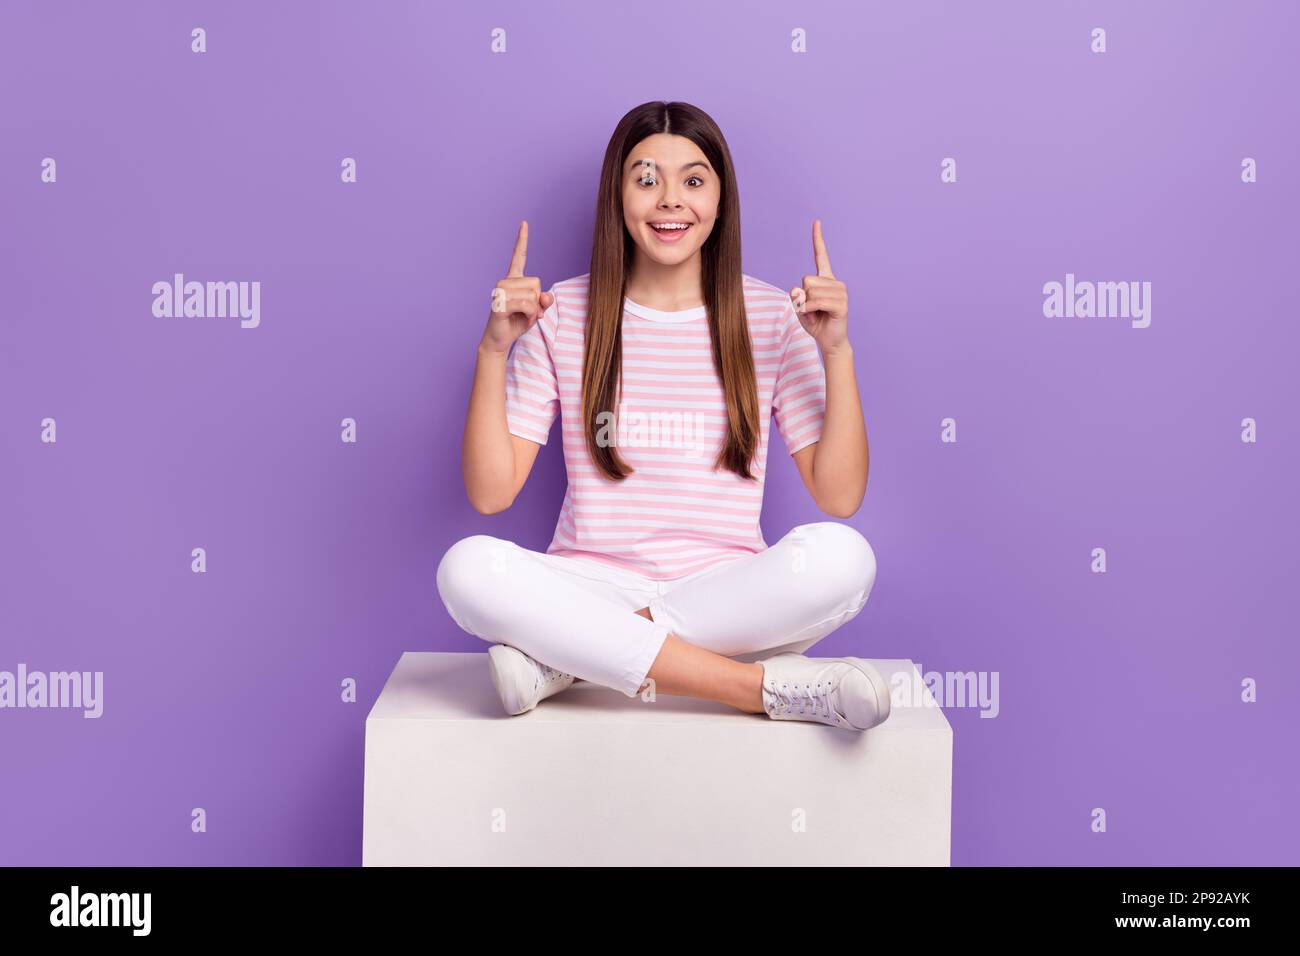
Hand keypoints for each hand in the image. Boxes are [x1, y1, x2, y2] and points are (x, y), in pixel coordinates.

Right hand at [483, 220, 554, 353]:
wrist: (499, 340)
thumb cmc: (516, 323)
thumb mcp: (535, 311)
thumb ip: (543, 301)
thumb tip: (546, 295)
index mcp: (513, 280)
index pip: (519, 256)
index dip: (522, 240)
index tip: (524, 222)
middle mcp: (505, 282)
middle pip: (536, 283)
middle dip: (538, 301)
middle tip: (529, 313)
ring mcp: (500, 291)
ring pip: (532, 295)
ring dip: (534, 311)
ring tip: (524, 317)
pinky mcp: (500, 303)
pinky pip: (526, 304)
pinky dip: (530, 316)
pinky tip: (522, 320)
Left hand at [790, 219, 849, 355]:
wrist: (830, 342)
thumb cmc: (815, 323)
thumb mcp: (799, 308)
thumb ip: (796, 296)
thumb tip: (801, 290)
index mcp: (825, 279)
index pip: (820, 256)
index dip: (818, 239)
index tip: (816, 222)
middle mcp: (835, 282)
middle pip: (806, 280)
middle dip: (803, 298)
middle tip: (812, 310)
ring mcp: (841, 292)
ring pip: (810, 292)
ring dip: (807, 307)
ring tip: (817, 315)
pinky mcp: (842, 304)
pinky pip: (817, 302)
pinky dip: (811, 311)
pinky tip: (819, 317)